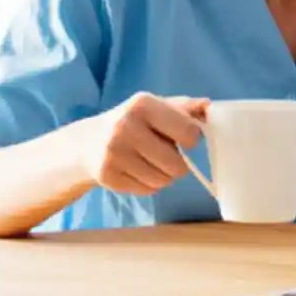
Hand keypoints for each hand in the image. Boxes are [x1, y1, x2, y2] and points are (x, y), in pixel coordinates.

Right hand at [82, 92, 208, 195]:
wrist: (86, 142)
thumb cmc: (133, 122)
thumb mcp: (157, 107)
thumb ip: (186, 108)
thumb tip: (210, 108)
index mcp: (143, 105)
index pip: (189, 133)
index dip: (192, 140)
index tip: (184, 139)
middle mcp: (126, 127)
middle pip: (177, 165)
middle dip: (179, 164)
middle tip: (169, 155)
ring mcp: (114, 154)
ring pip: (163, 181)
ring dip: (165, 176)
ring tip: (153, 163)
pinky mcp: (107, 177)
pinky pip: (147, 190)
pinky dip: (149, 184)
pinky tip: (138, 171)